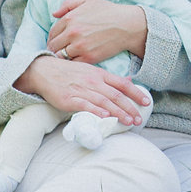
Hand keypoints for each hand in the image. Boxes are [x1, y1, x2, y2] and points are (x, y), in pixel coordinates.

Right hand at [16, 55, 152, 126]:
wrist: (43, 70)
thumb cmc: (69, 72)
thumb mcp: (91, 71)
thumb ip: (108, 79)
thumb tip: (127, 82)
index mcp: (99, 74)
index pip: (122, 84)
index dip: (136, 93)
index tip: (147, 102)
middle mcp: (93, 81)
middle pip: (116, 95)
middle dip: (129, 107)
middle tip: (139, 118)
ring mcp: (81, 90)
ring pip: (104, 101)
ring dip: (117, 112)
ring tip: (128, 121)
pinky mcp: (69, 98)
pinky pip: (85, 105)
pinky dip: (96, 110)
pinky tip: (105, 116)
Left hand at [49, 0, 147, 65]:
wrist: (128, 25)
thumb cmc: (109, 12)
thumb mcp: (88, 1)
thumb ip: (68, 4)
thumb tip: (54, 14)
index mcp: (70, 18)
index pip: (52, 32)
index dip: (53, 38)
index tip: (56, 41)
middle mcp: (72, 33)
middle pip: (53, 46)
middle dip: (55, 48)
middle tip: (59, 50)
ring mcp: (80, 46)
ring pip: (61, 56)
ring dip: (62, 56)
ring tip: (67, 56)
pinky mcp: (89, 57)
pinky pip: (72, 63)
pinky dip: (72, 62)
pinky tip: (77, 59)